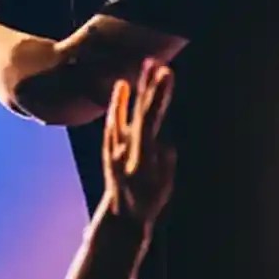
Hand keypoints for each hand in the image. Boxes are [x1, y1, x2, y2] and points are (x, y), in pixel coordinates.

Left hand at [102, 59, 176, 228]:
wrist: (120, 214)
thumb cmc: (148, 203)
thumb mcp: (163, 187)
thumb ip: (165, 163)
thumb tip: (164, 144)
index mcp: (141, 158)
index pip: (150, 120)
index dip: (158, 96)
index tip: (167, 74)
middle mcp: (125, 149)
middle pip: (141, 112)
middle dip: (152, 89)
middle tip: (160, 65)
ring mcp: (116, 146)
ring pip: (129, 111)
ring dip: (138, 89)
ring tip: (145, 65)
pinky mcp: (111, 145)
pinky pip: (115, 120)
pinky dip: (118, 103)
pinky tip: (121, 85)